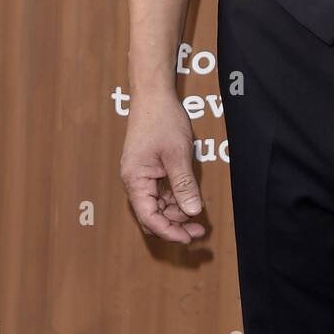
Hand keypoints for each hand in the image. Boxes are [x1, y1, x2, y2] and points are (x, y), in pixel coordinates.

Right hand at [120, 90, 206, 242]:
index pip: (149, 217)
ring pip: (158, 205)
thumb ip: (183, 184)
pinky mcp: (149, 169)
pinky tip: (190, 200)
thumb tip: (192, 211)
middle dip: (174, 226)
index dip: (168, 231)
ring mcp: (142, 175)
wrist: (153, 95)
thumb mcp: (177, 154)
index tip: (188, 238)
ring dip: (176, 213)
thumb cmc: (162, 121)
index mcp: (135, 180)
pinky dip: (175, 199)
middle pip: (152, 215)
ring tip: (199, 218)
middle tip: (199, 232)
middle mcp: (135, 181)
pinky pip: (161, 192)